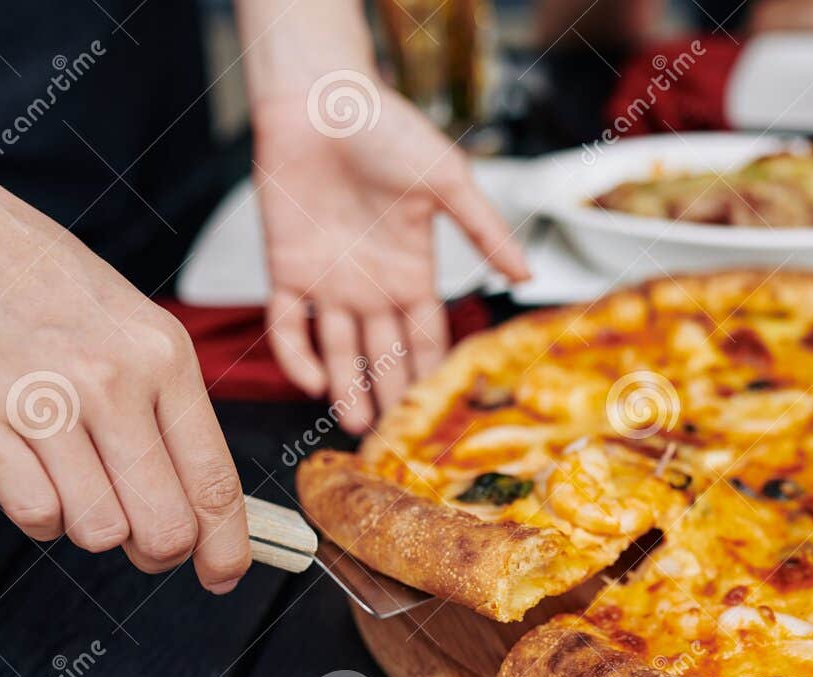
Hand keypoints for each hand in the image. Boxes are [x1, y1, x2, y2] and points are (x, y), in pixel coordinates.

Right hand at [0, 154, 250, 591]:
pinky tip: (31, 478)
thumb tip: (204, 507)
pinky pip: (34, 514)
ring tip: (73, 484)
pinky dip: (38, 517)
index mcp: (164, 357)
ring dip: (89, 528)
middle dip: (157, 552)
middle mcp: (112, 379)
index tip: (222, 575)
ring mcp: (44, 398)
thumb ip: (169, 410)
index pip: (214, 481)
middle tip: (142, 544)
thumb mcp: (135, 329)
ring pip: (98, 529)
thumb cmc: (43, 286)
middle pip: (163, 523)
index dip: (226, 545)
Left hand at [254, 85, 528, 432]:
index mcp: (412, 270)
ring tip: (360, 428)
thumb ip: (484, 231)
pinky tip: (314, 381)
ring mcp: (327, 281)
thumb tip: (526, 275)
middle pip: (383, 356)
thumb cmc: (388, 129)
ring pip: (337, 352)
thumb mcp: (448, 181)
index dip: (433, 374)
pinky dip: (297, 355)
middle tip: (400, 441)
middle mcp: (370, 285)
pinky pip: (288, 325)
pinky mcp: (286, 269)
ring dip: (347, 390)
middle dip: (392, 397)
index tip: (444, 415)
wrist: (320, 99)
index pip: (425, 337)